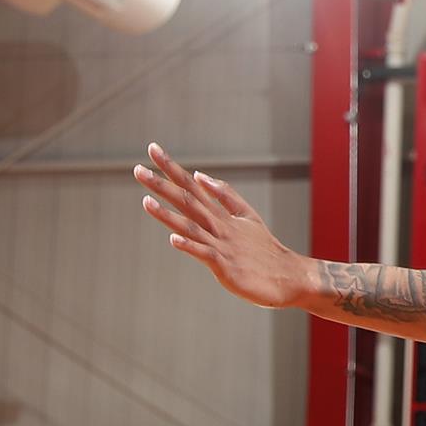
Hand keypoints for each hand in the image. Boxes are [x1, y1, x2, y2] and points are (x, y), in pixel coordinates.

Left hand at [135, 143, 307, 309]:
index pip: (192, 186)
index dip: (171, 168)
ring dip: (168, 213)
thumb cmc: (264, 249)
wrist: (287, 275)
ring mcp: (222, 244)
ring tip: (146, 200)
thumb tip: (199, 175)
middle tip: (137, 169)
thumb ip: (224, 195)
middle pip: (187, 200)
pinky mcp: (225, 265)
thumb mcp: (247, 216)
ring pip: (191, 225)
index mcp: (222, 214)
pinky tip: (173, 238)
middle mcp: (219, 225)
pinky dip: (189, 245)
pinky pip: (204, 253)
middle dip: (162, 184)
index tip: (153, 150)